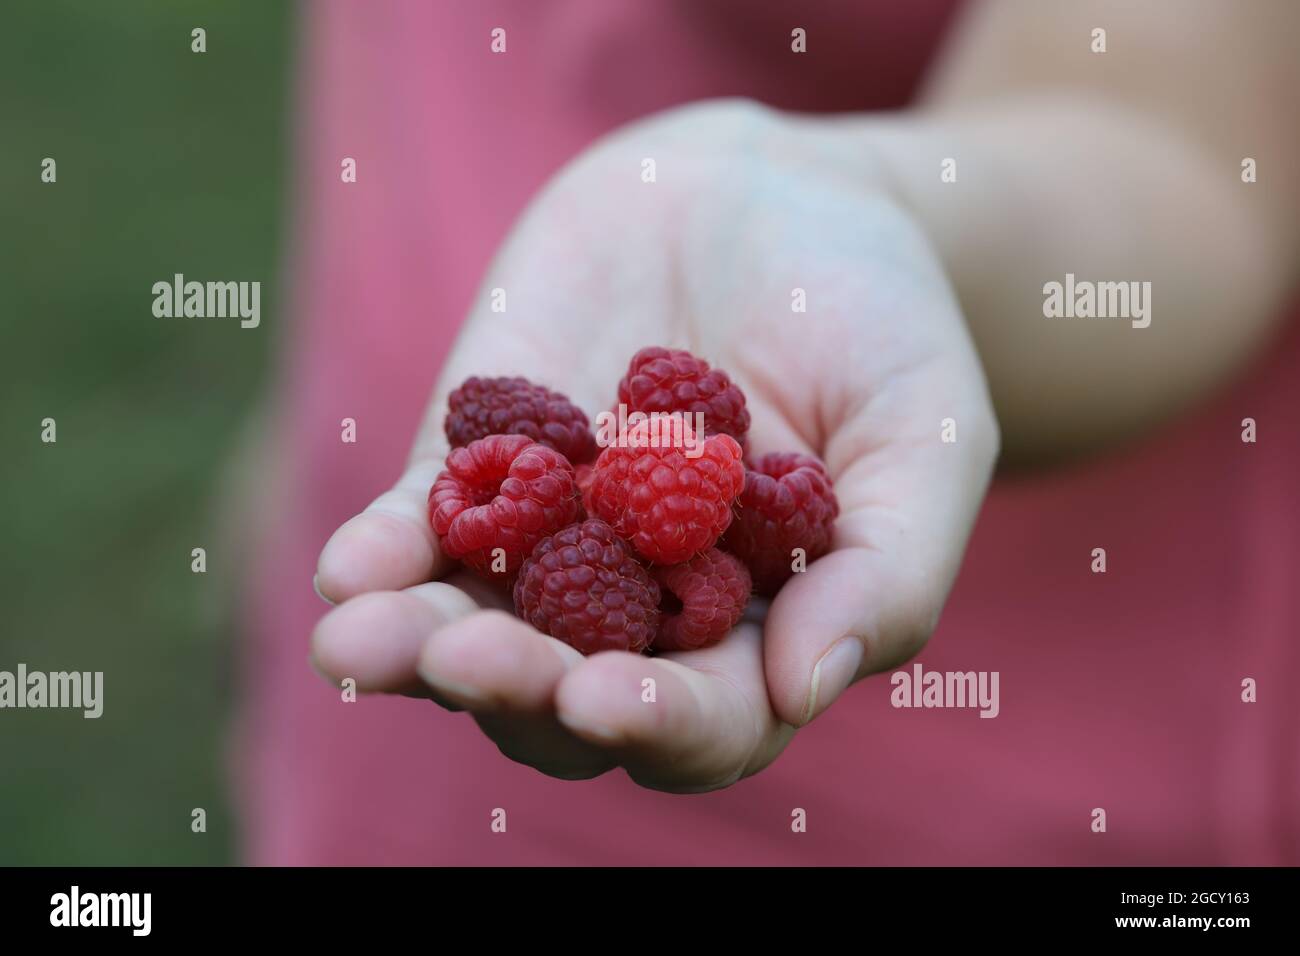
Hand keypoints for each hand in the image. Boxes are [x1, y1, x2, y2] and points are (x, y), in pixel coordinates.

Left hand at [311, 100, 998, 791]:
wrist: (777, 198)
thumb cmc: (878, 324)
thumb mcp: (925, 434)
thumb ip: (888, 568)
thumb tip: (803, 688)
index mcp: (752, 630)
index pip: (703, 719)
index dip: (658, 724)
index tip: (609, 701)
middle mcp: (640, 608)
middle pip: (564, 694)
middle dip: (515, 690)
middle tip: (471, 664)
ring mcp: (552, 541)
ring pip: (475, 626)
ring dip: (415, 647)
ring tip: (360, 642)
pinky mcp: (481, 465)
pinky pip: (423, 525)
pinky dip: (385, 552)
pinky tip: (351, 569)